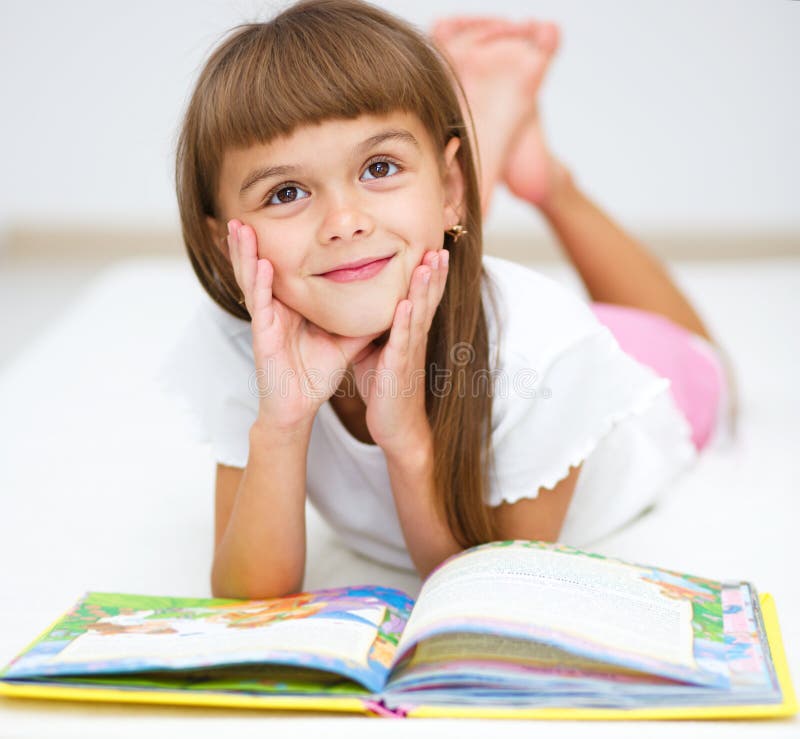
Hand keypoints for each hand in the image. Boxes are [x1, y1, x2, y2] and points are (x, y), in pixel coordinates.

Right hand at [227, 219, 382, 431]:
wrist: (300, 406)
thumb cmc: (315, 375)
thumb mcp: (344, 339)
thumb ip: (359, 318)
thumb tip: (389, 300)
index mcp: (289, 307)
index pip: (279, 269)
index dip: (271, 245)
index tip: (272, 218)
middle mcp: (274, 309)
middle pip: (258, 268)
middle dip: (249, 242)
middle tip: (242, 213)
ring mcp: (266, 321)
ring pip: (252, 280)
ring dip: (245, 254)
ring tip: (239, 228)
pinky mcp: (263, 336)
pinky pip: (262, 306)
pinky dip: (261, 284)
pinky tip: (261, 265)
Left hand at [351, 248, 449, 456]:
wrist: (394, 424)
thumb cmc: (384, 387)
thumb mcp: (375, 350)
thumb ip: (373, 328)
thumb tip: (358, 306)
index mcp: (409, 333)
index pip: (422, 297)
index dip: (429, 274)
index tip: (433, 248)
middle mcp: (413, 338)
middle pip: (428, 300)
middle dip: (435, 273)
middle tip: (441, 246)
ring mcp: (409, 352)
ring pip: (419, 314)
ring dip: (424, 289)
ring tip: (429, 263)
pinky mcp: (398, 367)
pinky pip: (402, 341)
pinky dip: (405, 322)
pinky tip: (407, 305)